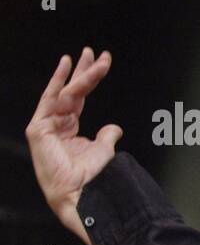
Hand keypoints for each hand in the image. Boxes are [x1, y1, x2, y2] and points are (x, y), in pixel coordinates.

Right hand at [25, 48, 122, 244]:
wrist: (81, 193)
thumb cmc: (90, 177)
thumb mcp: (104, 150)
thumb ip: (107, 136)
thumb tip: (114, 128)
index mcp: (69, 129)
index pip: (79, 99)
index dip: (89, 80)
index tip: (101, 63)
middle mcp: (56, 124)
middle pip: (70, 91)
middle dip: (82, 70)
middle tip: (93, 51)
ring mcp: (46, 125)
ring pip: (66, 92)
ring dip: (80, 73)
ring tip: (91, 55)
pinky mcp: (39, 128)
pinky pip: (52, 99)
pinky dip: (60, 80)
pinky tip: (67, 64)